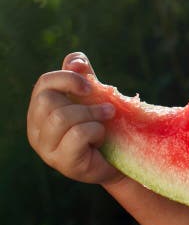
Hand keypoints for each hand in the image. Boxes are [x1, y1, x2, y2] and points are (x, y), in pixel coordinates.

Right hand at [27, 52, 122, 184]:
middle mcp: (35, 131)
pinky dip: (96, 132)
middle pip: (48, 101)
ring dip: (93, 115)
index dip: (67, 78)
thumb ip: (82, 75)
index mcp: (40, 111)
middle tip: (105, 109)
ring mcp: (46, 149)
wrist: (116, 158)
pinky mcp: (62, 163)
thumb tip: (74, 61)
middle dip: (84, 102)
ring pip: (61, 118)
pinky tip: (100, 139)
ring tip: (106, 120)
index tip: (90, 85)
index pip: (43, 84)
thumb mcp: (91, 96)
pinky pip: (77, 135)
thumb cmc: (100, 123)